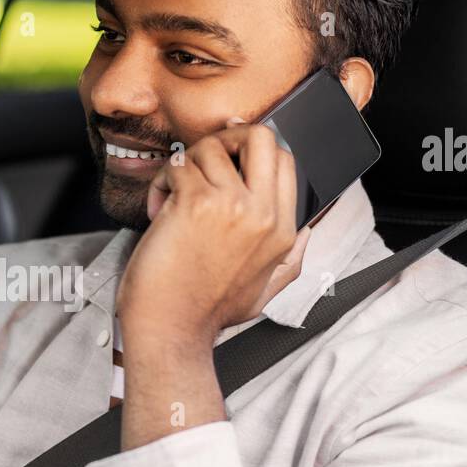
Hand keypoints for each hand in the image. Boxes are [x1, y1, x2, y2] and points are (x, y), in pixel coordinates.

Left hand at [116, 123, 309, 352]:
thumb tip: (308, 232)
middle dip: (228, 137)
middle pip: (262, 137)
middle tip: (203, 158)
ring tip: (172, 197)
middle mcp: (263, 215)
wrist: (171, 330)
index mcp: (283, 232)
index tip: (229, 152)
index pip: (285, 161)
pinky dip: (162, 181)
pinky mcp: (195, 204)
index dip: (253, 148)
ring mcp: (232, 206)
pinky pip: (178, 165)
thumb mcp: (267, 291)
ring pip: (210, 148)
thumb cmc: (206, 312)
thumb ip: (292, 260)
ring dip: (184, 166)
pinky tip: (158, 208)